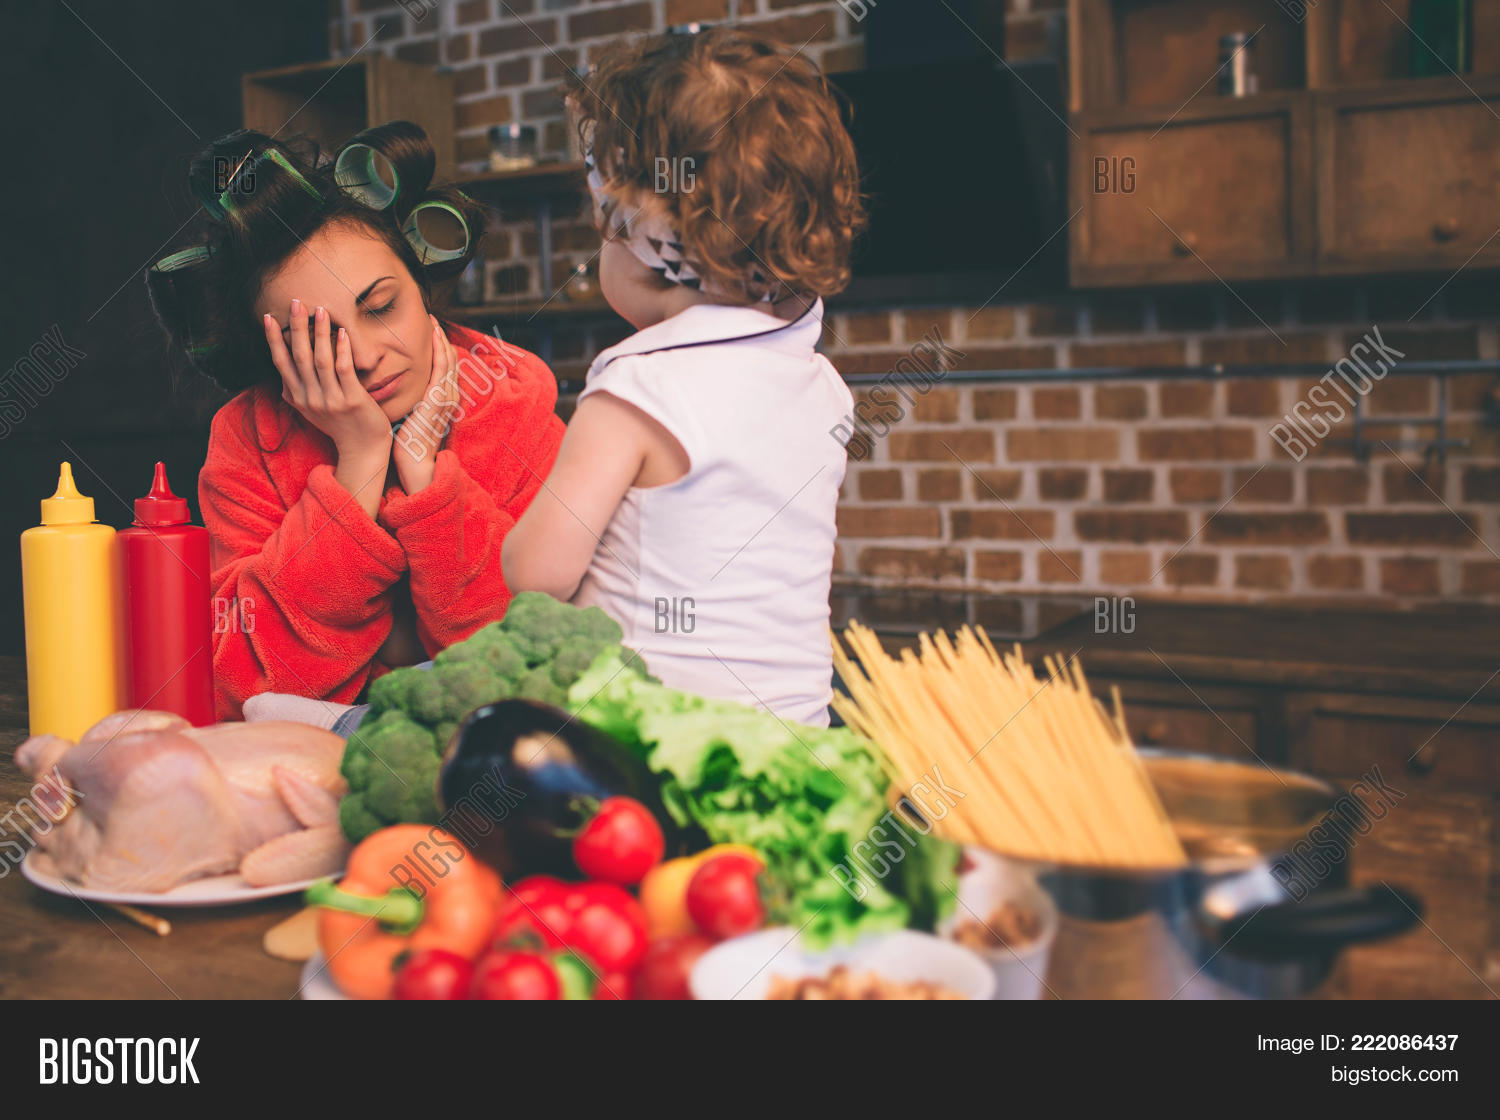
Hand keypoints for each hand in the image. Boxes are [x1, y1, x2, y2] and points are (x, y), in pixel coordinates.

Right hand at [264, 300, 391, 517]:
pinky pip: (343, 370)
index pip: (281, 362)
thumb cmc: (339, 426)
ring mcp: (330, 400)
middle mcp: (310, 398)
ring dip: (319, 333)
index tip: (268, 317)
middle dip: (295, 327)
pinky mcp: (351, 400)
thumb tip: (282, 374)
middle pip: (298, 356)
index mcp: (297, 397)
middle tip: (296, 302)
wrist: (362, 449)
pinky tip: (342, 333)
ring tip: (320, 310)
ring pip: (320, 360)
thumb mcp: (311, 410)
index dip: (274, 339)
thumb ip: (296, 392)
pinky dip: (341, 350)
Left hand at [392, 314, 460, 493]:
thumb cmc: (408, 445)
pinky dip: (440, 349)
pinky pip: (443, 366)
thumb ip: (407, 401)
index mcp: (442, 400)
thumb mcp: (408, 417)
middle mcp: (449, 395)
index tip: (428, 332)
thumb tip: (390, 388)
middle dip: (441, 338)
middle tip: (431, 318)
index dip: (438, 349)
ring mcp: (446, 396)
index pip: (443, 368)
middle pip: (450, 359)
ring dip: (441, 338)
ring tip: (433, 321)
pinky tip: (434, 335)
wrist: (416, 463)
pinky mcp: (439, 397)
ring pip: (448, 359)